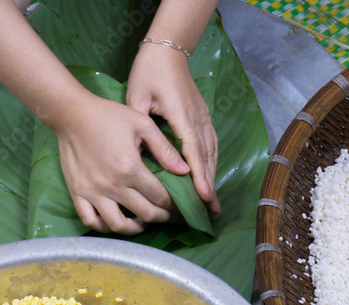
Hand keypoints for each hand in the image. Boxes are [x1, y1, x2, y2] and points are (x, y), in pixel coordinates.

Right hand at [54, 92, 190, 233]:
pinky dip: (104, 227)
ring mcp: (93, 192)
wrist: (72, 114)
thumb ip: (165, 149)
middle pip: (145, 213)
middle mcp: (113, 185)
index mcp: (131, 168)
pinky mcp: (78, 193)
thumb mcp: (143, 125)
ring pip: (118, 225)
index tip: (183, 208)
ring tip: (143, 222)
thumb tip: (185, 171)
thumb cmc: (109, 116)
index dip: (175, 206)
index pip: (160, 197)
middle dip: (163, 218)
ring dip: (135, 229)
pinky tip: (115, 221)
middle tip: (170, 217)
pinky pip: (91, 221)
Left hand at [127, 43, 220, 213]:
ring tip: (211, 200)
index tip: (203, 195)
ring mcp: (204, 117)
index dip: (198, 175)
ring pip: (211, 152)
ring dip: (211, 176)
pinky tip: (208, 176)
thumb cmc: (149, 73)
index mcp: (181, 115)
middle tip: (211, 210)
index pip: (192, 150)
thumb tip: (142, 159)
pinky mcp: (204, 117)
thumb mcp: (136, 98)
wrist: (169, 51)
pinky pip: (211, 144)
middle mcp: (197, 119)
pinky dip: (210, 163)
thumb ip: (141, 129)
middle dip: (209, 184)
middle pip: (206, 157)